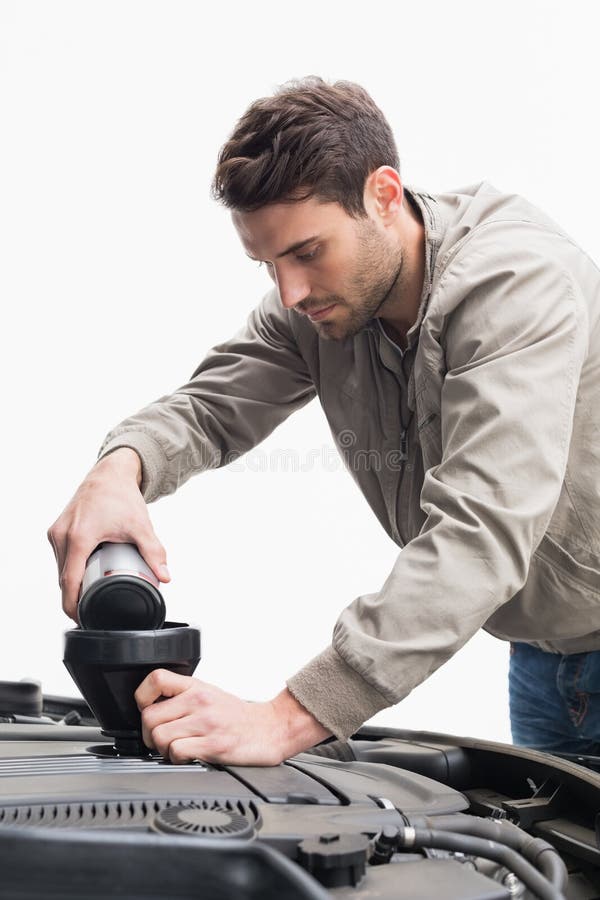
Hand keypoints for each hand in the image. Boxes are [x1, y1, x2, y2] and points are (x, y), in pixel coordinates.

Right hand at [47, 447, 170, 620]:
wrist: (110, 474)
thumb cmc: (122, 497)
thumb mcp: (140, 526)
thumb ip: (153, 552)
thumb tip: (165, 577)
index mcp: (79, 537)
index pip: (69, 582)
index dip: (73, 606)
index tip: (82, 619)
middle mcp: (62, 535)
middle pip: (63, 579)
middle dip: (73, 599)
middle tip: (90, 612)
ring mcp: (56, 532)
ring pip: (60, 569)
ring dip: (70, 584)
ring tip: (86, 598)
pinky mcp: (56, 530)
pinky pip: (60, 557)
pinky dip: (69, 569)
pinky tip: (80, 578)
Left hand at [135, 670, 331, 765]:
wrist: (271, 728)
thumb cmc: (239, 716)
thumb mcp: (210, 694)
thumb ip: (183, 697)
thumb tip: (151, 708)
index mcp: (196, 687)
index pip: (155, 679)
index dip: (142, 696)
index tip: (146, 709)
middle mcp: (199, 701)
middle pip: (149, 717)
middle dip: (150, 735)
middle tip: (162, 740)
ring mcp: (206, 722)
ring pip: (159, 737)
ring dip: (163, 750)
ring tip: (177, 749)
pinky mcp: (213, 744)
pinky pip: (177, 752)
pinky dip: (178, 759)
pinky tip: (189, 756)